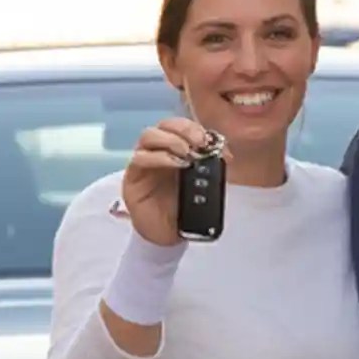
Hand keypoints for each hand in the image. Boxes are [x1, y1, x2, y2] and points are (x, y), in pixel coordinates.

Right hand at [122, 117, 217, 246]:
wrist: (169, 233)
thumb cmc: (184, 206)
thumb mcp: (204, 184)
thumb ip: (212, 167)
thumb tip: (225, 154)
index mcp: (175, 148)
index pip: (179, 125)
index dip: (193, 128)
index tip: (208, 140)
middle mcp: (157, 150)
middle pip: (163, 125)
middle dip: (183, 130)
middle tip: (198, 144)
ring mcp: (143, 162)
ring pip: (148, 136)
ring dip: (170, 141)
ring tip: (187, 156)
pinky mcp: (132, 177)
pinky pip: (139, 158)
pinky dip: (159, 157)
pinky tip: (175, 165)